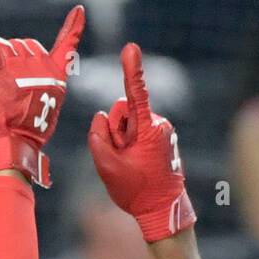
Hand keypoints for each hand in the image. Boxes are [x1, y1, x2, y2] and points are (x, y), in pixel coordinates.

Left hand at [0, 4, 85, 187]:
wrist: (12, 147)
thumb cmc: (22, 136)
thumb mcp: (39, 112)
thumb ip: (38, 90)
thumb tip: (21, 81)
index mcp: (58, 82)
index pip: (68, 49)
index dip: (73, 28)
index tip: (79, 10)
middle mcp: (47, 72)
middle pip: (29, 45)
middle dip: (13, 54)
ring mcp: (30, 69)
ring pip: (12, 46)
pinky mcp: (11, 70)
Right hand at [87, 43, 195, 242]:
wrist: (162, 210)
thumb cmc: (137, 191)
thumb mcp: (107, 167)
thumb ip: (97, 137)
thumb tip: (101, 118)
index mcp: (148, 129)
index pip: (135, 94)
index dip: (131, 70)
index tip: (130, 48)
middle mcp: (158, 124)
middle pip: (122, 112)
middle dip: (116, 131)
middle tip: (123, 158)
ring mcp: (161, 130)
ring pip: (127, 124)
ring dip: (122, 141)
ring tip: (131, 164)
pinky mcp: (160, 137)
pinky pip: (135, 134)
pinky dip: (130, 146)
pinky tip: (138, 166)